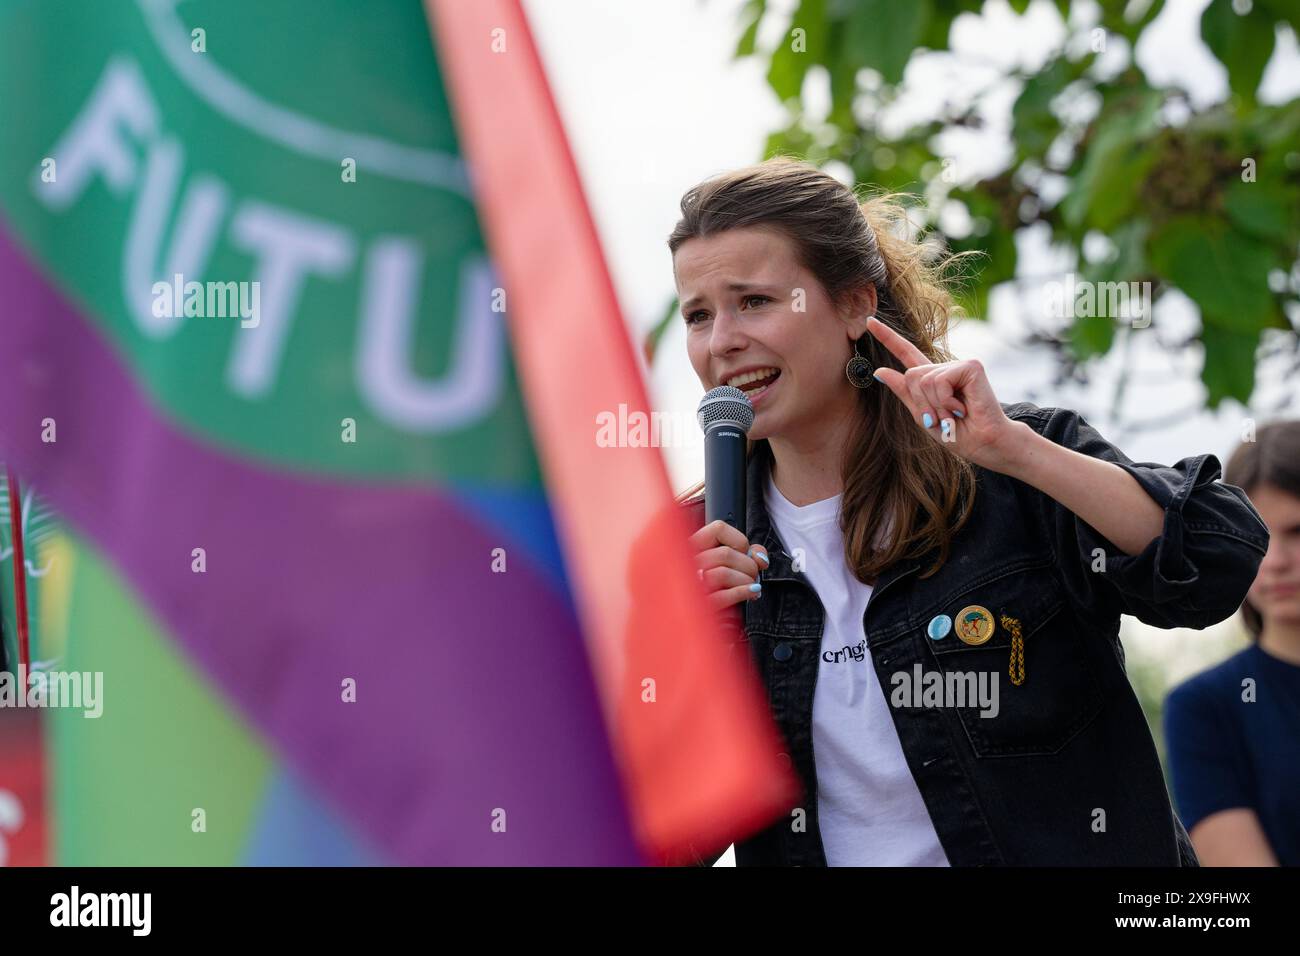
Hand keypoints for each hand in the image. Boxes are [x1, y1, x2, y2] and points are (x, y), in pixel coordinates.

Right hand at [688, 519, 767, 611]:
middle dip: (749, 566)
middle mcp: (686, 562)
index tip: (745, 552)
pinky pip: (723, 597)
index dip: (739, 540)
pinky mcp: (697, 606)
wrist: (696, 613)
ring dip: (746, 580)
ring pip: (723, 574)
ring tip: (752, 586)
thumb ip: (748, 552)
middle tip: (753, 575)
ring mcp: (689, 584)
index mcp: (692, 546)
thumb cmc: (714, 585)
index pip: (718, 529)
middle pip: (725, 554)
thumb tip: (760, 558)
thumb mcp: (728, 562)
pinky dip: (744, 593)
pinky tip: (752, 593)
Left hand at [866, 316, 1030, 473]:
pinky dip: (946, 400)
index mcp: (932, 379)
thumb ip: (904, 392)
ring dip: (935, 405)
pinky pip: (939, 380)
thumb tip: (880, 372)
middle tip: (942, 417)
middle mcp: (944, 369)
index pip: (906, 353)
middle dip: (922, 403)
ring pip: (923, 380)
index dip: (888, 337)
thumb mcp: (922, 415)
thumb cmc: (958, 434)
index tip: (869, 321)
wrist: (984, 444)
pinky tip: (961, 408)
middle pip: (911, 376)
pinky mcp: (970, 366)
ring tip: (954, 414)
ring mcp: (959, 365)